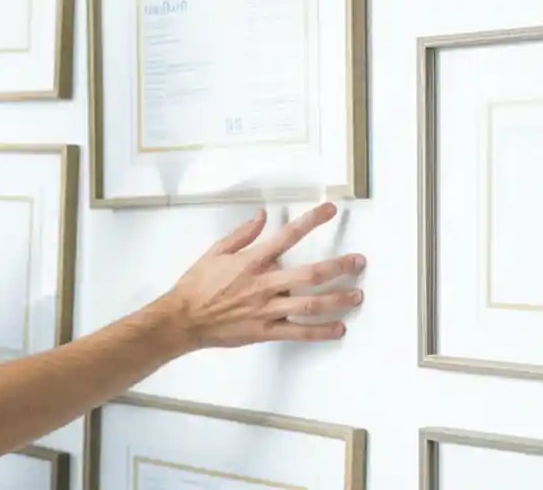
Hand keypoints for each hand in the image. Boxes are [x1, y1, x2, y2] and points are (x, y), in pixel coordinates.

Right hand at [162, 202, 365, 350]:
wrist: (183, 318)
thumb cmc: (197, 285)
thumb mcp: (216, 251)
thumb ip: (242, 234)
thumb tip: (263, 216)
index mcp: (252, 261)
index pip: (288, 235)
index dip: (312, 220)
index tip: (329, 210)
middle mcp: (264, 284)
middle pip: (311, 274)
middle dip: (339, 266)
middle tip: (358, 261)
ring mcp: (267, 310)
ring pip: (311, 304)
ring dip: (338, 299)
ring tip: (357, 294)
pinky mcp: (265, 331)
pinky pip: (298, 332)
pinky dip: (321, 332)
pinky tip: (338, 328)